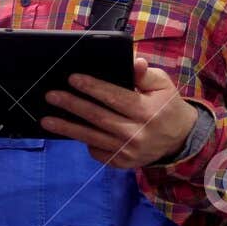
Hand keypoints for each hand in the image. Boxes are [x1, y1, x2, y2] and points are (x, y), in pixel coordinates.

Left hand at [39, 57, 197, 167]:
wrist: (179, 140)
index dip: (93, 88)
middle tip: (51, 96)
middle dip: (72, 105)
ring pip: (92, 138)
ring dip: (67, 128)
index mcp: (148, 111)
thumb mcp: (162, 85)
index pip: (115, 98)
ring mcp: (128, 152)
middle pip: (98, 118)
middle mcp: (137, 134)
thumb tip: (133, 62)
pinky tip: (69, 130)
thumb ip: (145, 74)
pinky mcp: (121, 163)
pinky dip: (83, 140)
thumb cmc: (166, 106)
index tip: (72, 79)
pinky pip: (96, 150)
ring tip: (46, 120)